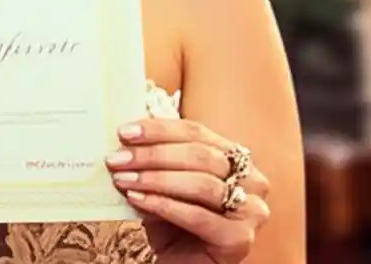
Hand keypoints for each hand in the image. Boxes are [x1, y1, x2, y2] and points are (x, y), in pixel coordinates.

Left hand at [106, 118, 270, 262]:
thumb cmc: (173, 222)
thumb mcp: (162, 185)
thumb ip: (153, 162)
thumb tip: (125, 141)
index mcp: (236, 158)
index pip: (196, 132)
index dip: (159, 129)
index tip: (124, 132)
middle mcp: (252, 182)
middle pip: (200, 155)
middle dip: (153, 154)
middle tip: (117, 158)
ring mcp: (251, 211)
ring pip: (201, 184)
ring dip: (155, 179)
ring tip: (123, 179)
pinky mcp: (240, 240)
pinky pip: (198, 216)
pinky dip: (163, 205)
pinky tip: (136, 200)